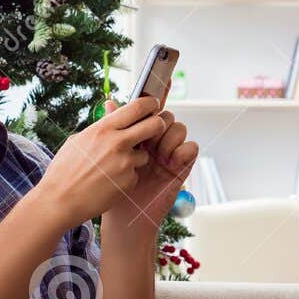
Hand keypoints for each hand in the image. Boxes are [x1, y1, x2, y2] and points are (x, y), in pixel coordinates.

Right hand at [35, 95, 168, 224]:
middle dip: (157, 125)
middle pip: (154, 125)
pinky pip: (135, 174)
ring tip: (114, 167)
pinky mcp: (129, 181)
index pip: (138, 107)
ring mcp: (125, 163)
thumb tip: (112, 108)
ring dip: (136, 158)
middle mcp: (118, 143)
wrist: (59, 201)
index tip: (153, 104)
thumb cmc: (64, 169)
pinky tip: (110, 182)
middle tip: (154, 128)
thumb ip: (100, 125)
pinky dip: (127, 177)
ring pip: (145, 155)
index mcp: (103, 128)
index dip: (150, 103)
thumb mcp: (78, 140)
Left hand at [100, 97, 198, 236]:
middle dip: (158, 120)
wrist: (122, 218)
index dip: (156, 95)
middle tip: (146, 137)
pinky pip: (192, 147)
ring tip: (156, 153)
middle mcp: (155, 142)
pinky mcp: (180, 168)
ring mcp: (169, 154)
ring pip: (179, 127)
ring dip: (168, 135)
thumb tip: (110, 101)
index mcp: (137, 135)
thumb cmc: (111, 189)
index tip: (160, 81)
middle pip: (165, 115)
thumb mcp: (106, 155)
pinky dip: (183, 149)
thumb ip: (111, 127)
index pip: (149, 111)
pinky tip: (169, 161)